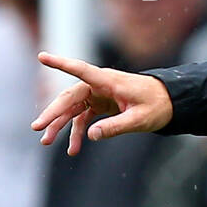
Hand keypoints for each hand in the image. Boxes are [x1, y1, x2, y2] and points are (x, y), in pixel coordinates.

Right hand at [31, 52, 173, 155]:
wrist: (170, 103)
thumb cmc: (158, 105)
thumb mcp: (139, 119)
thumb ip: (116, 126)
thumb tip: (91, 136)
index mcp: (108, 81)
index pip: (81, 70)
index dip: (61, 63)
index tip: (42, 56)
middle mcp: (99, 85)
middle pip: (69, 98)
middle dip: (52, 113)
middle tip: (37, 128)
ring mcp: (98, 95)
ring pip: (72, 109)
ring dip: (59, 125)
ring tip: (46, 142)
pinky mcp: (100, 105)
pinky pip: (83, 118)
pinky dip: (77, 133)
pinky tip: (73, 149)